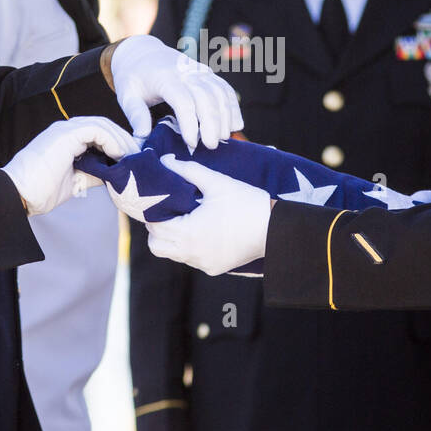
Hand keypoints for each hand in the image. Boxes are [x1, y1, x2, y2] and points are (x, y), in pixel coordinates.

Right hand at [4, 117, 138, 215]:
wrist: (18, 194)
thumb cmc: (41, 191)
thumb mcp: (77, 181)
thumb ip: (95, 172)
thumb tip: (116, 173)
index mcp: (67, 138)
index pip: (100, 132)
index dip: (119, 142)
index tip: (133, 159)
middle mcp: (66, 129)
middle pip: (104, 125)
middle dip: (124, 139)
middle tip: (139, 156)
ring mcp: (65, 129)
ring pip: (102, 124)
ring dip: (121, 140)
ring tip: (132, 157)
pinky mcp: (65, 134)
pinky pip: (96, 130)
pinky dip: (111, 141)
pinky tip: (119, 156)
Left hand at [110, 35, 242, 149]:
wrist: (143, 53)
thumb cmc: (133, 79)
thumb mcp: (126, 95)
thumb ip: (135, 115)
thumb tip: (143, 137)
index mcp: (164, 77)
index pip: (183, 100)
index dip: (190, 123)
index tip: (190, 143)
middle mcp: (185, 71)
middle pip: (206, 96)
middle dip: (212, 122)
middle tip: (210, 146)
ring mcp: (199, 71)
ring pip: (219, 92)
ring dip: (225, 116)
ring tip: (223, 139)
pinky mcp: (207, 74)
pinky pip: (225, 88)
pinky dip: (232, 106)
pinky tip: (235, 125)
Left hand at [144, 154, 269, 274]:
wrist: (277, 228)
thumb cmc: (246, 202)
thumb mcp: (216, 182)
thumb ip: (187, 170)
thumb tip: (165, 161)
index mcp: (188, 232)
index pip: (154, 226)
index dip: (154, 212)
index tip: (162, 200)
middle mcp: (192, 253)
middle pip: (157, 246)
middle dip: (159, 229)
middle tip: (172, 211)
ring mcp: (203, 263)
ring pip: (174, 254)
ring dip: (174, 239)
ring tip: (188, 219)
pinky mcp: (214, 268)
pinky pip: (192, 259)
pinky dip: (191, 247)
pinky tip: (205, 231)